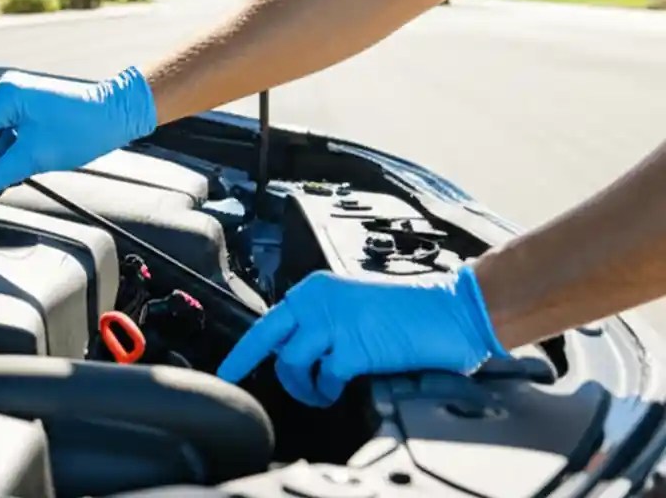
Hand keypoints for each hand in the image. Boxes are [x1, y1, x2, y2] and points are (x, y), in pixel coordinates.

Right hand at [0, 67, 157, 196]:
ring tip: (0, 181)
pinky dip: (9, 150)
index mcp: (6, 95)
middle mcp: (8, 90)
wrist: (116, 116)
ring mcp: (19, 96)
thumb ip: (1, 173)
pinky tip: (12, 168)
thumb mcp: (35, 156)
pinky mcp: (30, 105)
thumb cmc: (83, 128)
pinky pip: (9, 130)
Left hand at [216, 267, 508, 406]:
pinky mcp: (353, 347)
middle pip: (268, 339)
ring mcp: (334, 323)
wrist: (450, 312)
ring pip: (291, 363)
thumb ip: (319, 323)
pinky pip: (324, 378)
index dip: (244, 349)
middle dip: (252, 365)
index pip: (267, 320)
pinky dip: (328, 389)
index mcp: (315, 289)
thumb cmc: (406, 312)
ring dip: (302, 385)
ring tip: (319, 390)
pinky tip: (338, 388)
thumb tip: (289, 351)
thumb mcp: (351, 308)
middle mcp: (318, 302)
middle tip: (251, 383)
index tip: (229, 368)